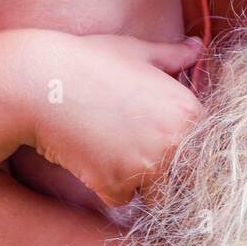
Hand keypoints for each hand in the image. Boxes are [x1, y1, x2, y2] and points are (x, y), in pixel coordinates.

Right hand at [12, 30, 204, 208]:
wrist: (41, 83)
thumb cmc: (89, 61)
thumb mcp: (137, 51)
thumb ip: (172, 55)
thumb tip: (198, 47)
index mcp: (188, 110)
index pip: (205, 147)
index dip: (184, 147)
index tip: (161, 140)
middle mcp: (176, 141)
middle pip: (184, 176)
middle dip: (164, 169)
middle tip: (132, 144)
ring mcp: (147, 166)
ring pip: (154, 191)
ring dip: (137, 180)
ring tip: (111, 146)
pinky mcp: (116, 186)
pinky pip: (121, 199)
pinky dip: (107, 187)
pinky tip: (91, 157)